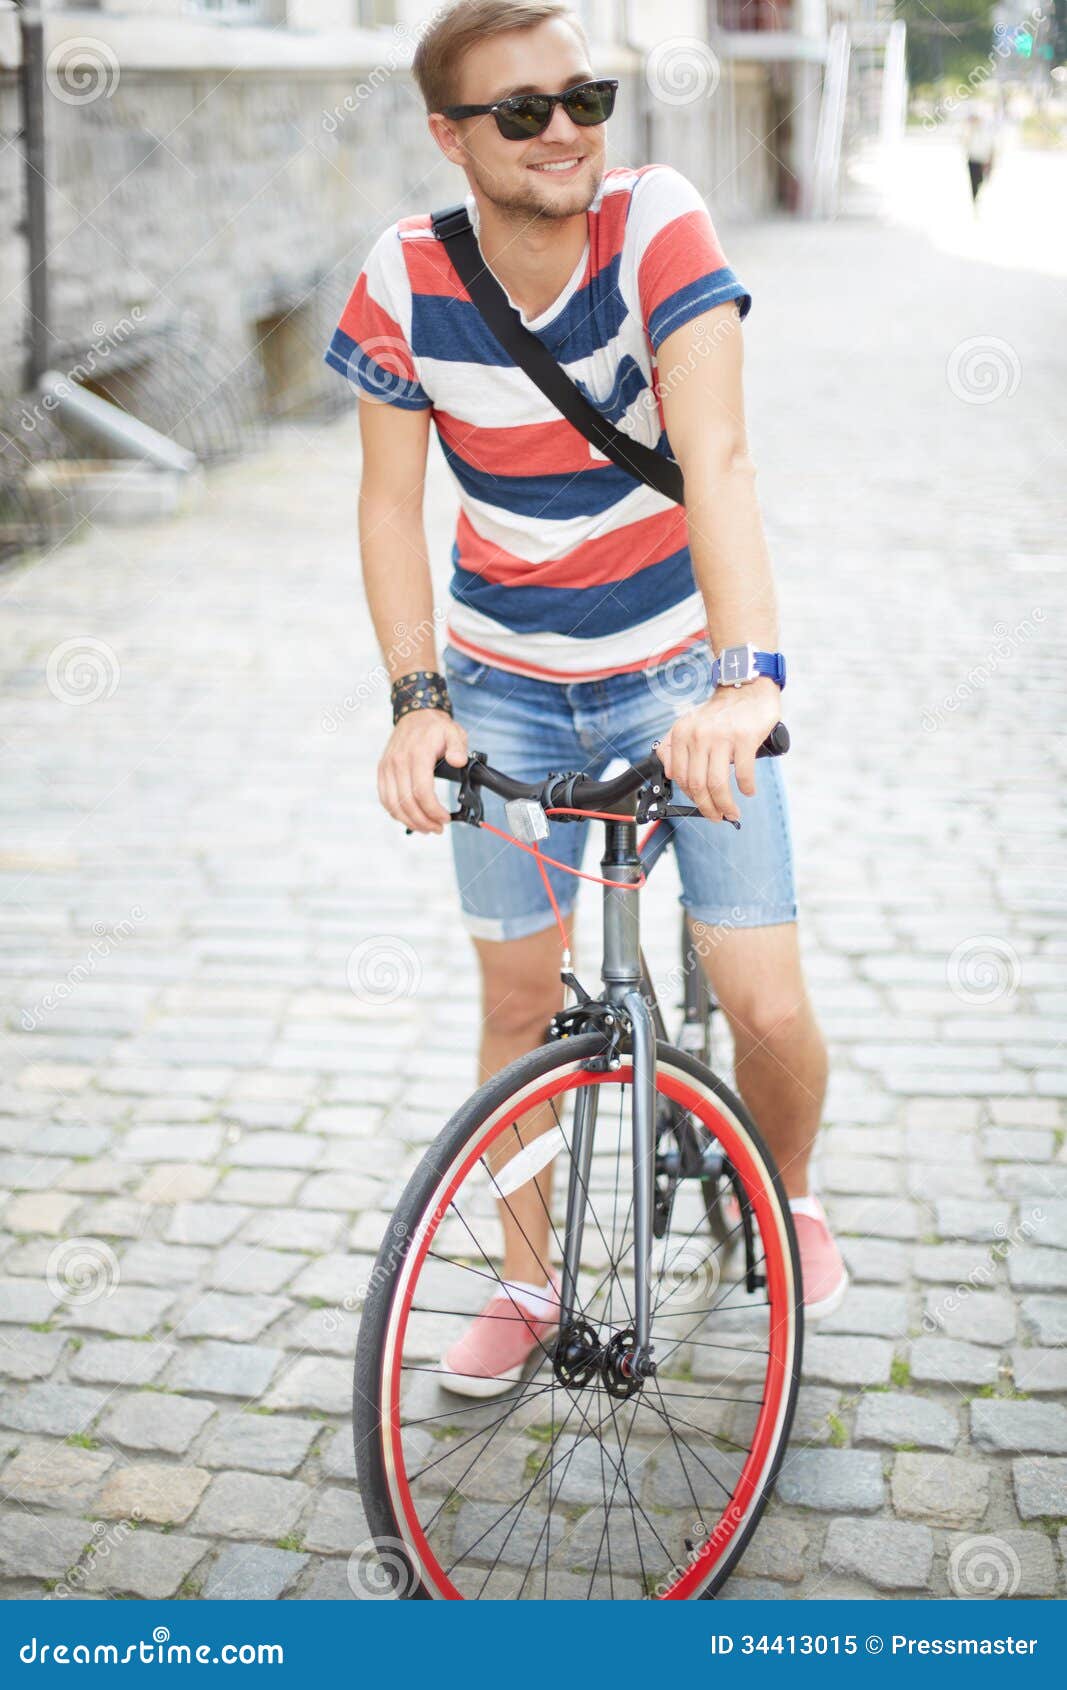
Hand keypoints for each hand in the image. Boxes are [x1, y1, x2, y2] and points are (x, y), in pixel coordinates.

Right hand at [378, 709, 468, 834]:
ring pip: (393, 804)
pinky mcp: (382, 771)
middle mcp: (398, 762)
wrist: (414, 715)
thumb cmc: (435, 727)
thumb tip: (458, 761)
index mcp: (417, 754)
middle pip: (407, 802)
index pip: (422, 791)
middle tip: (438, 828)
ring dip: (409, 821)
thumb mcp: (454, 732)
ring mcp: (387, 767)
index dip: (433, 811)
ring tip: (426, 827)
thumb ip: (458, 748)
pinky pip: (384, 798)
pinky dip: (396, 813)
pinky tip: (409, 818)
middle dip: (424, 821)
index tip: (445, 819)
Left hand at [657, 677, 780, 822]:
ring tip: (733, 813)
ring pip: (717, 784)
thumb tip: (669, 773)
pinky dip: (746, 787)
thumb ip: (674, 747)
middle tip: (718, 817)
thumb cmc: (720, 712)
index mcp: (682, 733)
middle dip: (708, 808)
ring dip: (726, 805)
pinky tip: (748, 791)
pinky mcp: (744, 737)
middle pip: (698, 784)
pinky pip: (743, 773)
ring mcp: (721, 736)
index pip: (680, 777)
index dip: (691, 797)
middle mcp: (698, 735)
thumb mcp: (690, 724)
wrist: (747, 686)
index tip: (702, 805)